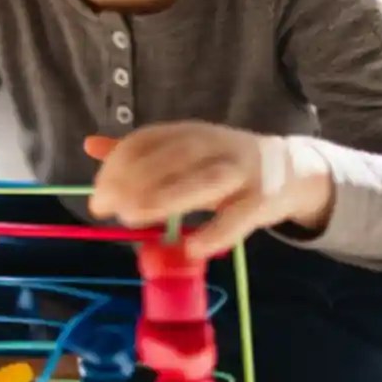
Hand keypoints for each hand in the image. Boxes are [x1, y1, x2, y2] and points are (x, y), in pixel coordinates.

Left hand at [84, 123, 333, 257]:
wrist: (291, 171)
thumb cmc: (221, 164)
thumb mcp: (182, 152)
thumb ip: (138, 152)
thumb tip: (89, 145)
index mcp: (190, 132)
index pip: (147, 140)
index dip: (117, 165)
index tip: (98, 195)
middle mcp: (215, 145)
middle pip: (172, 156)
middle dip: (133, 179)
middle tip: (107, 208)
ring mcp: (241, 172)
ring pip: (203, 181)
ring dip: (165, 198)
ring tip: (132, 217)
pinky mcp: (262, 201)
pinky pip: (238, 217)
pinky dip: (215, 233)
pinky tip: (190, 249)